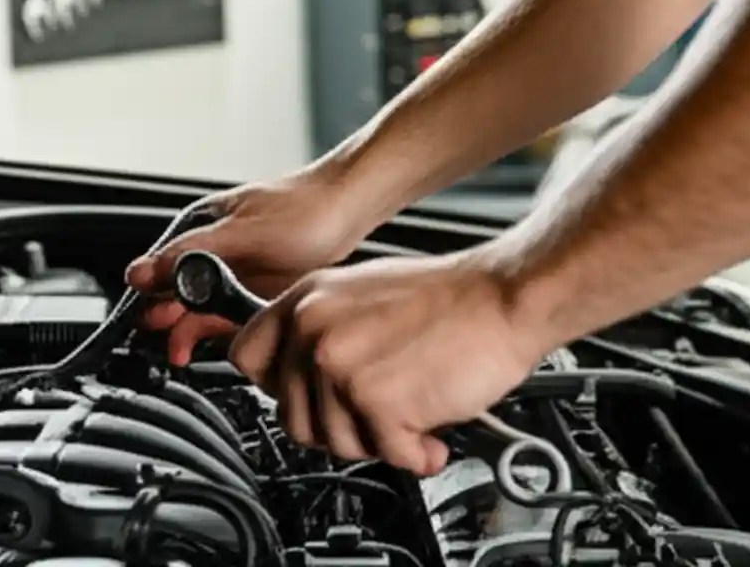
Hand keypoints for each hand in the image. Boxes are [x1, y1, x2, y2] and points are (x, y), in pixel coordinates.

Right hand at [125, 168, 367, 364]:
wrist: (350, 210)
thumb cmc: (302, 209)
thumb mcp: (238, 233)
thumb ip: (188, 255)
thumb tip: (139, 272)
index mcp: (198, 230)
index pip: (157, 271)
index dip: (150, 300)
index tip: (151, 327)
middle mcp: (213, 252)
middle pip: (176, 296)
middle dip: (168, 322)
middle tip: (171, 347)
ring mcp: (236, 273)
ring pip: (202, 312)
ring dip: (193, 332)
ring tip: (187, 353)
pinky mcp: (258, 291)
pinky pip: (231, 318)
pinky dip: (223, 333)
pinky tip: (224, 344)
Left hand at [228, 250, 548, 476]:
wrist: (503, 299)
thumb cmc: (450, 301)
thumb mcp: (363, 294)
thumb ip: (321, 331)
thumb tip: (297, 377)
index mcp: (307, 299)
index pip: (247, 357)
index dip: (278, 386)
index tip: (308, 394)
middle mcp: (314, 328)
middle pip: (291, 416)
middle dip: (338, 426)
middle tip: (378, 412)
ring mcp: (339, 364)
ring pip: (334, 443)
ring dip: (378, 441)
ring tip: (412, 414)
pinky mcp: (373, 398)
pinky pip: (383, 454)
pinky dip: (414, 453)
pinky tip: (431, 433)